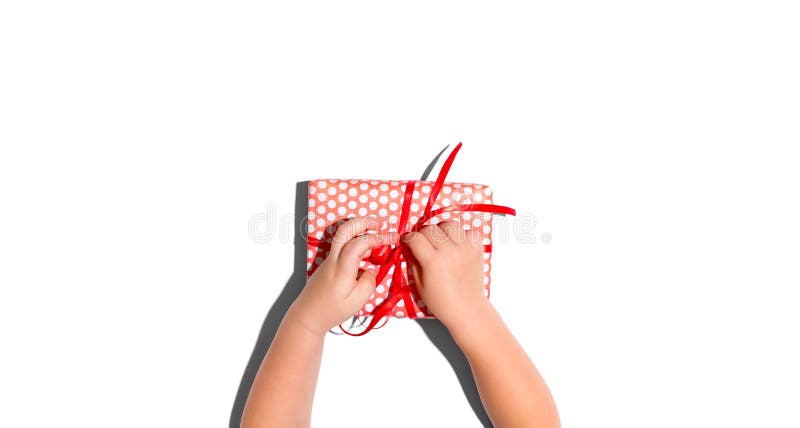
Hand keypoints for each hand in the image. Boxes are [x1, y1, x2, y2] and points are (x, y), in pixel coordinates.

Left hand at [289, 217, 395, 334]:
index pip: (359, 243)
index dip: (377, 238)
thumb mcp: (357, 302)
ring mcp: (329, 260)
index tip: (392, 238)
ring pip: (342, 236)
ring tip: (377, 236)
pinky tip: (366, 251)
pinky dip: (355, 241)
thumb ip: (368, 282)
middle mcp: (334, 259)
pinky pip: (342, 246)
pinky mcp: (329, 264)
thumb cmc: (331, 311)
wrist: (307, 316)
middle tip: (380, 224)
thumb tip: (372, 269)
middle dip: (364, 222)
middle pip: (345, 230)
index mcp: (342, 268)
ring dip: (360, 230)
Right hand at [401, 221, 490, 329]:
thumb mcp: (420, 285)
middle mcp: (450, 251)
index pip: (415, 238)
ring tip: (442, 241)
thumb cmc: (441, 302)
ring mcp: (465, 248)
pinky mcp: (478, 250)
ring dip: (442, 230)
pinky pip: (470, 231)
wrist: (467, 309)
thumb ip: (414, 262)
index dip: (408, 239)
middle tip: (424, 244)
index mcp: (433, 261)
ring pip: (450, 224)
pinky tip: (458, 244)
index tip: (408, 242)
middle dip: (423, 234)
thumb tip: (410, 247)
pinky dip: (463, 235)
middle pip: (431, 228)